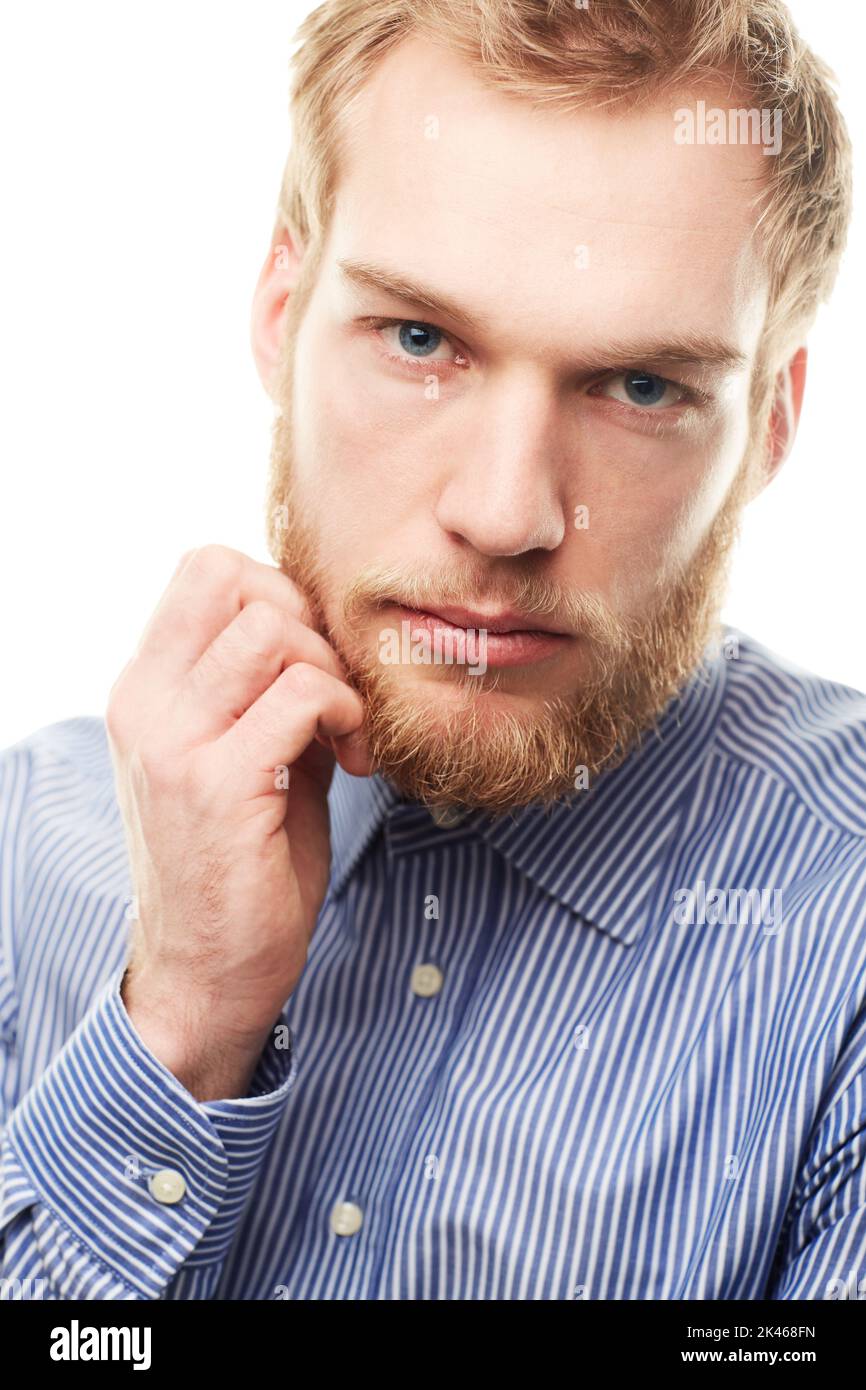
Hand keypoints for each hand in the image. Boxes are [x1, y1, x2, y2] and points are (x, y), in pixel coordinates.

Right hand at [106, 545, 370, 1099]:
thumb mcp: (242, 756)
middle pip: (232, 577)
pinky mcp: (217, 785)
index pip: (205, 570)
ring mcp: (173, 743)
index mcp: (146, 690)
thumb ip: (268, 690)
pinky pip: (303, 694)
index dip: (277, 593)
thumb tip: (328, 635)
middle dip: (308, 619)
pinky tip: (351, 759)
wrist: (206, 974)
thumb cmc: (238, 865)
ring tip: (345, 730)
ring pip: (271, 630)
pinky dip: (345, 713)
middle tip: (335, 687)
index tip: (313, 658)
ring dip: (331, 669)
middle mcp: (145, 704)